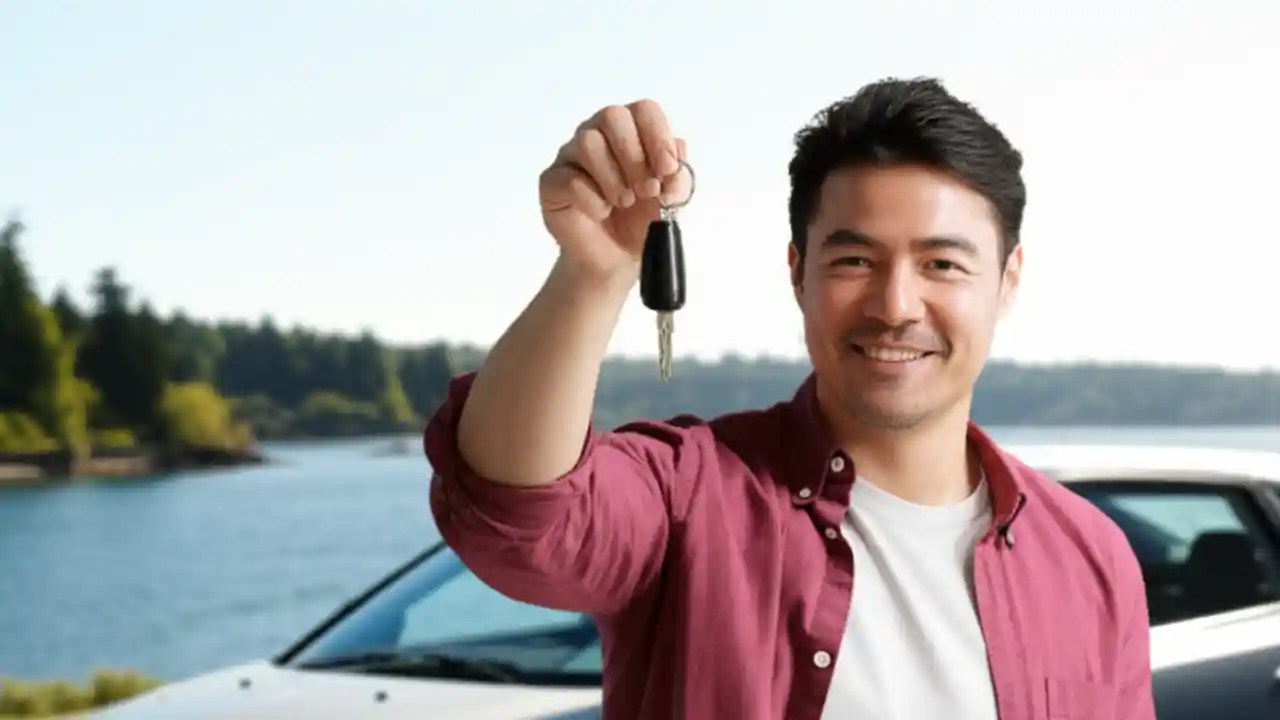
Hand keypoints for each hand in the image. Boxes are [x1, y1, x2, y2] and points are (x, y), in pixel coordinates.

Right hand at [539, 99, 689, 281]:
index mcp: (631, 131)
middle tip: (647, 190)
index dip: (658, 136)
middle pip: (613, 117)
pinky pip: (570, 179)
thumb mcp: (671, 200)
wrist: (616, 258)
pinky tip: (602, 212)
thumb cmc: (640, 220)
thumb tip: (677, 153)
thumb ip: (678, 176)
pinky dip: (593, 199)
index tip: (667, 169)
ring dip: (613, 177)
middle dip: (635, 156)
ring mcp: (571, 155)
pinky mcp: (552, 182)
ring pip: (589, 143)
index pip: (644, 110)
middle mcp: (599, 134)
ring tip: (624, 203)